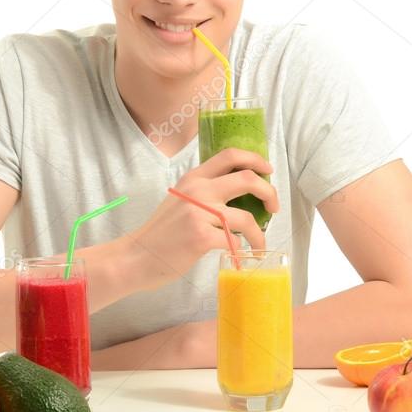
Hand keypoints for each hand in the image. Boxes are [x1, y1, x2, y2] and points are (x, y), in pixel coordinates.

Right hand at [125, 148, 279, 289]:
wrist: (137, 256)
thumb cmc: (161, 231)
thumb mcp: (180, 199)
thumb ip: (203, 191)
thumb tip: (237, 192)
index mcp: (194, 178)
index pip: (230, 155)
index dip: (255, 159)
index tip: (268, 170)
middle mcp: (198, 190)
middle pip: (248, 178)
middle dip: (269, 191)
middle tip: (274, 206)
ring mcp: (200, 214)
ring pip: (247, 217)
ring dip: (260, 233)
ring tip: (259, 243)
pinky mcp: (201, 237)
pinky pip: (234, 241)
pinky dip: (241, 249)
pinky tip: (238, 254)